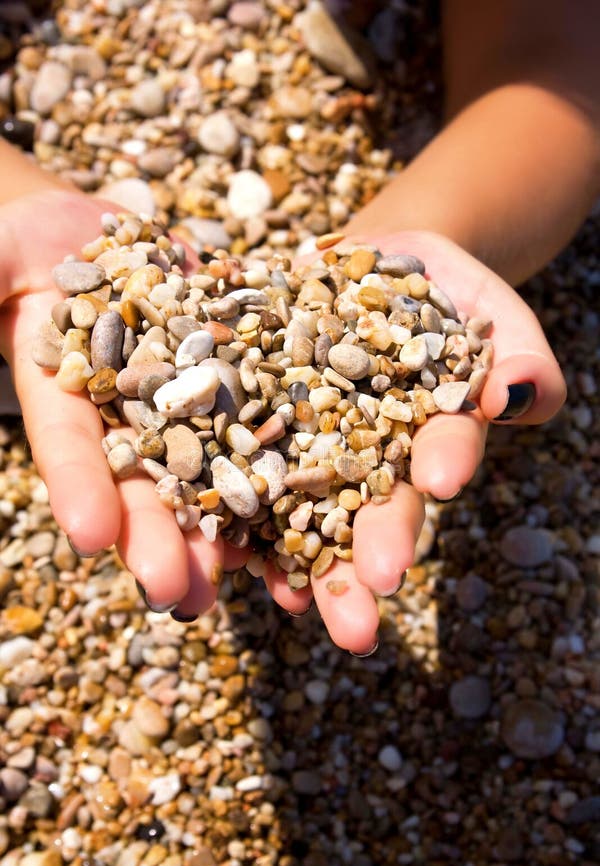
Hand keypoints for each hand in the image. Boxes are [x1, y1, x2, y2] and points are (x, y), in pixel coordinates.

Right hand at [0, 189, 244, 617]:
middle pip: (144, 483)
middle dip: (161, 539)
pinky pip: (255, 423)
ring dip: (225, 529)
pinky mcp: (225, 378)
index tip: (91, 535)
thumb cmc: (19, 242)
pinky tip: (302, 516)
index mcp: (62, 395)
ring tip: (246, 582)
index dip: (77, 487)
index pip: (68, 445)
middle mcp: (124, 415)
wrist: (88, 236)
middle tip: (183, 597)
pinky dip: (275, 469)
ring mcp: (178, 402)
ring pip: (206, 472)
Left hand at [264, 231, 566, 653]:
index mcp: (431, 431)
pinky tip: (227, 553)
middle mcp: (373, 457)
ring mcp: (313, 449)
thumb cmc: (437, 290)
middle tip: (371, 601)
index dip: (445, 459)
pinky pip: (244, 475)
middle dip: (370, 550)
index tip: (442, 481)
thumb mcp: (488, 307)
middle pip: (373, 503)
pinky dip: (235, 517)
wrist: (358, 271)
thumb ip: (520, 350)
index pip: (442, 447)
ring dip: (299, 562)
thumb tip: (515, 393)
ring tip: (294, 604)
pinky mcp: (258, 433)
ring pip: (306, 508)